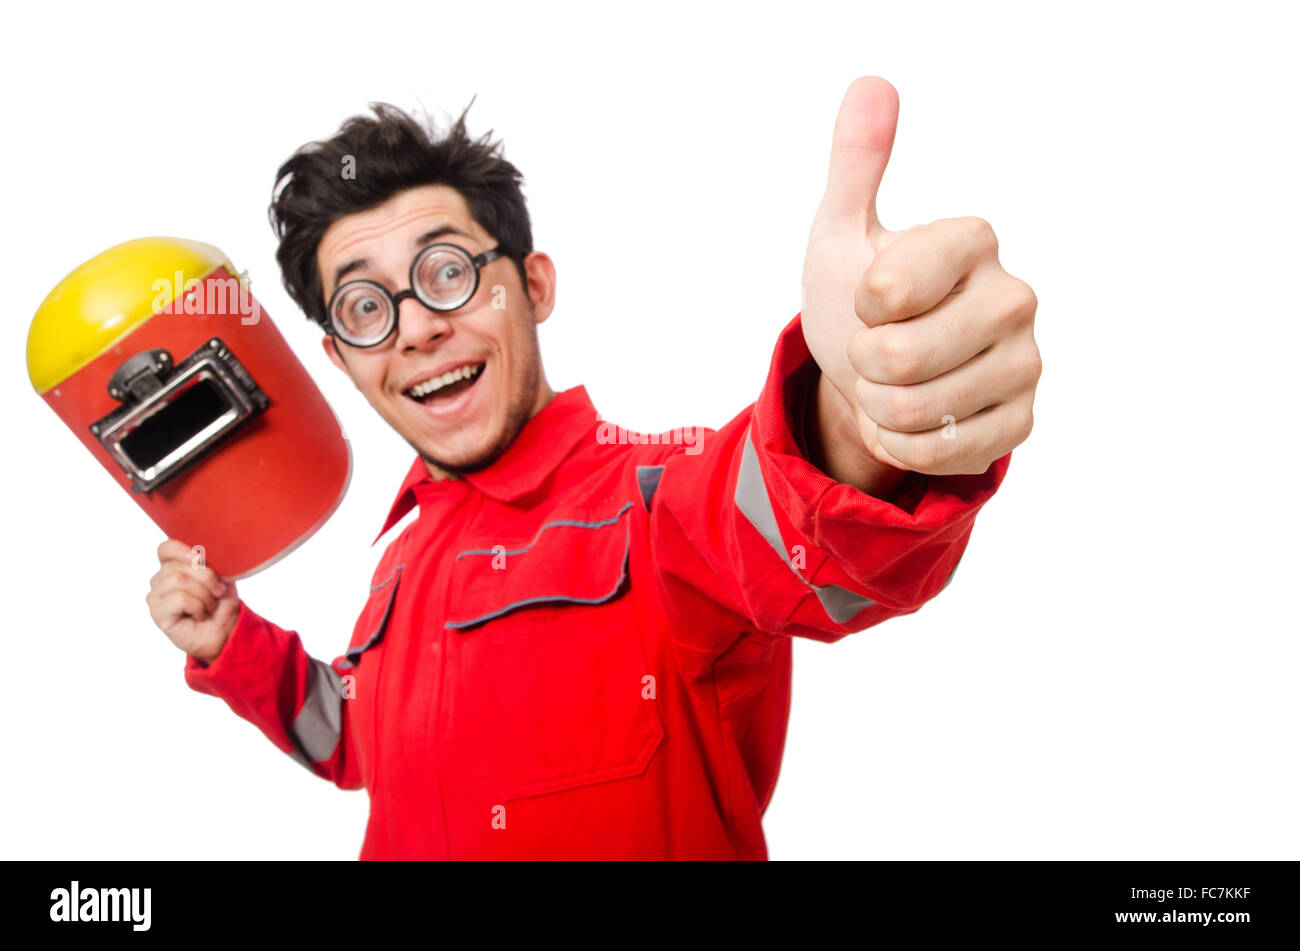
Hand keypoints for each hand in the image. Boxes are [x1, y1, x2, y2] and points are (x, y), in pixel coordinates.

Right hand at [146, 539, 239, 663]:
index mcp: (173, 566)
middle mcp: (160, 580)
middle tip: (217, 592)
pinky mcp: (157, 613)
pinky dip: (197, 606)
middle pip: (179, 565)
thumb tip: (200, 553)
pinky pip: (179, 598)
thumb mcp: (223, 576)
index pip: (166, 548)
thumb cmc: (222, 602)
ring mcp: (156, 596)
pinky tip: (199, 615)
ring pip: (179, 580)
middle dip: (207, 578)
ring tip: (209, 605)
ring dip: (204, 594)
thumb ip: (210, 562)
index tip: (201, 557)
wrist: (226, 631)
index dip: (182, 549)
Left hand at [801, 77, 1040, 475]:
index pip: (885, 291)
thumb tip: (872, 84)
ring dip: (878, 407)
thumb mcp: (842, 232)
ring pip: (914, 413)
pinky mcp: (1021, 422)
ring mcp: (1026, 364)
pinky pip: (938, 453)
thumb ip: (856, 163)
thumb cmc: (859, 296)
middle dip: (862, 364)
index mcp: (973, 239)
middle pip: (898, 359)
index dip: (855, 307)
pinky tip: (913, 418)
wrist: (877, 372)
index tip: (869, 297)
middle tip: (876, 349)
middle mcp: (1014, 297)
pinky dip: (903, 444)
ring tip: (893, 382)